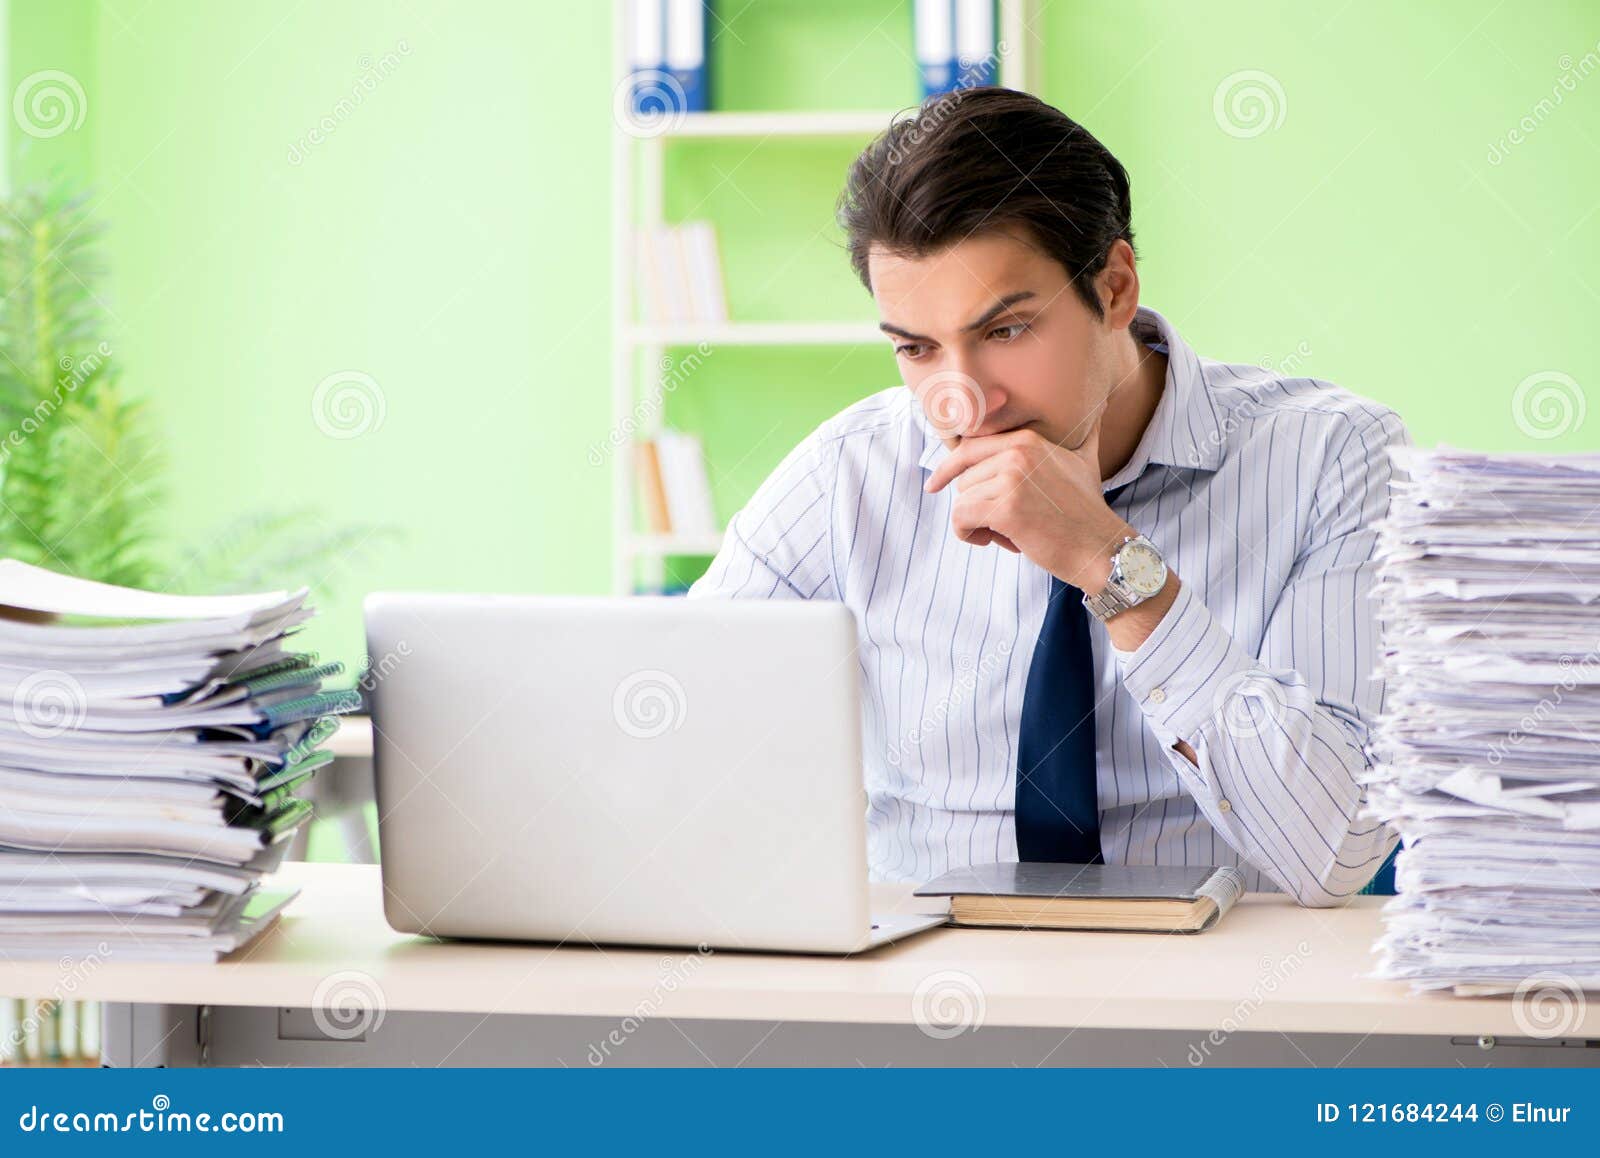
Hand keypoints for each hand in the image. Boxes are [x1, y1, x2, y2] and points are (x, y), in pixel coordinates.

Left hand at [923, 423, 1134, 593]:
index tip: (934, 484)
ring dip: (978, 525)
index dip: (948, 468)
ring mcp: (1011, 479)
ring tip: (1009, 534)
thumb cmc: (1088, 510)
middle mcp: (1017, 452)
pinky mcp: (1005, 508)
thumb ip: (1084, 433)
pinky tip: (994, 542)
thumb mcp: (1084, 461)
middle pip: (965, 480)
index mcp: (1027, 439)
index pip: (969, 448)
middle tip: (1008, 524)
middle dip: (978, 506)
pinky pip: (961, 519)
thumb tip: (1102, 402)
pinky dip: (968, 535)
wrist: (1100, 547)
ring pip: (962, 501)